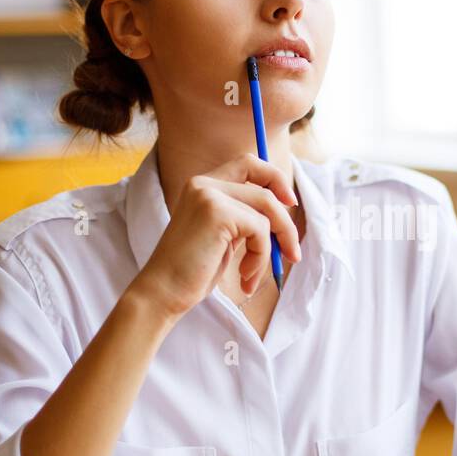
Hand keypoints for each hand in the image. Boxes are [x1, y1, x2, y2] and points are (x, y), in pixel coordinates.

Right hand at [131, 152, 301, 316]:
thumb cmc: (192, 271)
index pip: (248, 163)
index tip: (289, 203)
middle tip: (293, 251)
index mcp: (203, 185)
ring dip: (271, 248)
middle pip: (264, 185)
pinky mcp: (217, 212)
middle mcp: (204, 183)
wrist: (163, 292)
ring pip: (267, 210)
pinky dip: (260, 257)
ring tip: (253, 275)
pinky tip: (244, 277)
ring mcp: (209, 195)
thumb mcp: (222, 237)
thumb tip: (284, 211)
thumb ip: (243, 218)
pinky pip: (260, 229)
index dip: (274, 178)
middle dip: (285, 218)